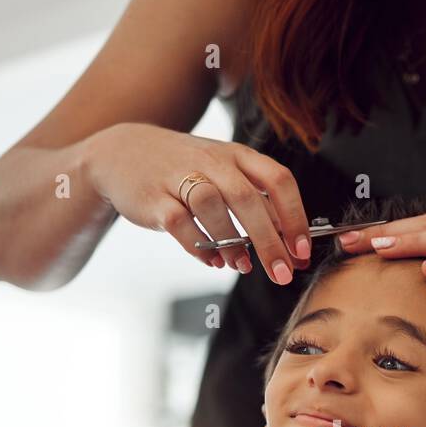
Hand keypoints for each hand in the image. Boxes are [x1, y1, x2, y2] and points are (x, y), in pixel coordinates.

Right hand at [84, 121, 312, 280]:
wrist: (123, 153)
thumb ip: (256, 205)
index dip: (295, 216)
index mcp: (238, 155)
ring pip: (212, 205)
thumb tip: (288, 247)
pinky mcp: (154, 197)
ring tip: (241, 266)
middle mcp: (212, 161)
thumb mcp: (225, 175)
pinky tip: (210, 260)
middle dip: (270, 241)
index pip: (278, 180)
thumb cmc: (186, 170)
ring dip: (231, 241)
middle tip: (282, 273)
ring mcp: (180, 176)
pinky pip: (179, 223)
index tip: (302, 250)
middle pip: (248, 198)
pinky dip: (198, 246)